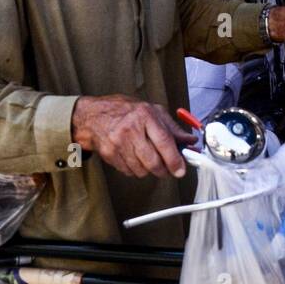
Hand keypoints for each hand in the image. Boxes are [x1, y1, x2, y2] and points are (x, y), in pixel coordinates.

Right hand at [70, 94, 197, 178]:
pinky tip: (134, 158)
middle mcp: (131, 128)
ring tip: (148, 160)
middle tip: (168, 170)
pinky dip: (135, 170)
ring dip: (149, 170)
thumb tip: (191, 141)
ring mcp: (118, 142)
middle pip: (153, 161)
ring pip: (141, 170)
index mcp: (145, 115)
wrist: (93, 116)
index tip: (180, 170)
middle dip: (164, 170)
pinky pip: (129, 172)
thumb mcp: (152, 112)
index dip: (175, 159)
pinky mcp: (109, 154)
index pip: (164, 142)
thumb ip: (172, 128)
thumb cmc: (126, 112)